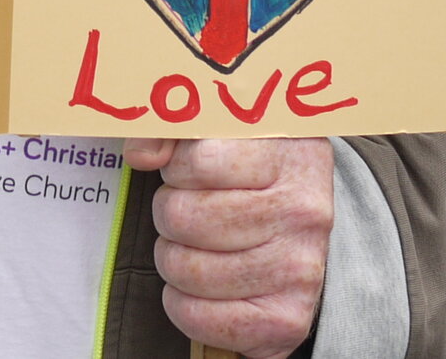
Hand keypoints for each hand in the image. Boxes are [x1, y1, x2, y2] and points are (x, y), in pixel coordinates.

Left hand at [123, 135, 332, 358]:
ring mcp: (300, 267)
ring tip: (194, 246)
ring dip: (173, 259)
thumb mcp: (222, 129)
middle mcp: (303, 210)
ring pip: (187, 269)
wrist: (302, 226)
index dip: (177, 169)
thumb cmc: (250, 170)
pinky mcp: (289, 317)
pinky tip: (199, 287)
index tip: (188, 172)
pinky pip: (201, 318)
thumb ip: (174, 127)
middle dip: (170, 214)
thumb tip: (141, 154)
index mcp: (290, 152)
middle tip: (187, 212)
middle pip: (184, 217)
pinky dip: (183, 305)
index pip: (198, 161)